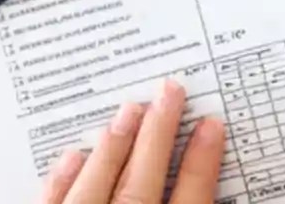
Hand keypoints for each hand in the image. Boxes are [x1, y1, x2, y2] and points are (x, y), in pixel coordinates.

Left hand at [41, 80, 225, 203]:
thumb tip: (221, 191)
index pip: (191, 199)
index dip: (201, 161)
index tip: (211, 125)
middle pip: (143, 181)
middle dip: (158, 134)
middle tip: (169, 92)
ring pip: (98, 186)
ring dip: (114, 147)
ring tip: (128, 110)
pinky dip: (62, 182)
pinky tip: (73, 156)